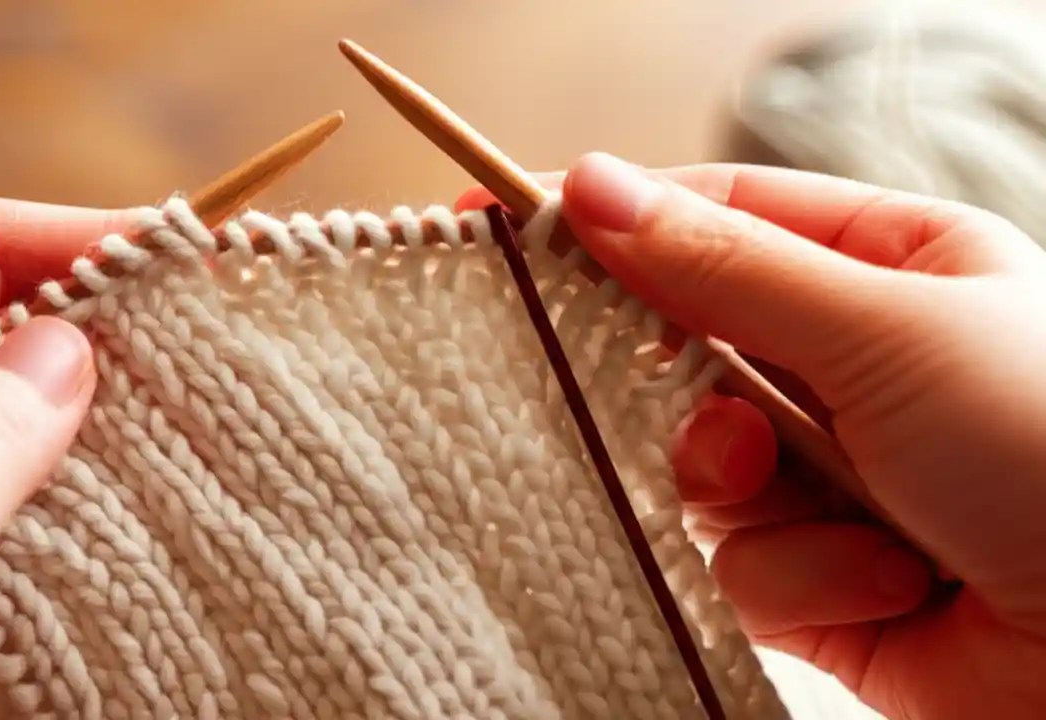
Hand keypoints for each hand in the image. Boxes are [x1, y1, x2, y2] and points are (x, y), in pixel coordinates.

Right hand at [459, 156, 1045, 718]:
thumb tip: (591, 190)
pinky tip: (889, 583)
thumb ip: (724, 267)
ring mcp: (830, 471)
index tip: (497, 220)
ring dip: (755, 498)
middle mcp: (853, 365)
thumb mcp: (886, 329)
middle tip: (728, 427)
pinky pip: (739, 561)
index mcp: (888, 266)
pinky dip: (800, 575)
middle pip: (686, 350)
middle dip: (694, 399)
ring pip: (698, 468)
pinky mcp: (818, 573)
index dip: (607, 218)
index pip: (712, 218)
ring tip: (838, 511)